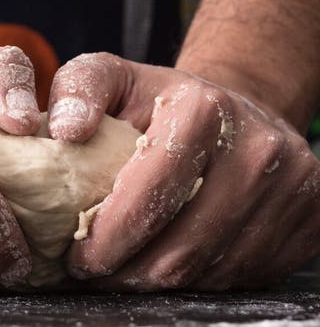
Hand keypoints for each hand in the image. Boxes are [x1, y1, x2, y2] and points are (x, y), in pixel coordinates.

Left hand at [47, 53, 319, 290]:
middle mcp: (258, 149)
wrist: (237, 109)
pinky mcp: (309, 220)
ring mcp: (292, 188)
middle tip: (97, 273)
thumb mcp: (115, 77)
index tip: (77, 256)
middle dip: (128, 273)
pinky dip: (201, 281)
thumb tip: (63, 131)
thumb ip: (78, 89)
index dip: (109, 237)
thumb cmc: (164, 100)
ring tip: (130, 268)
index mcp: (205, 110)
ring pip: (213, 272)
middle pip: (183, 247)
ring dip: (162, 282)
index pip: (152, 195)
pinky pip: (244, 277)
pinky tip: (174, 259)